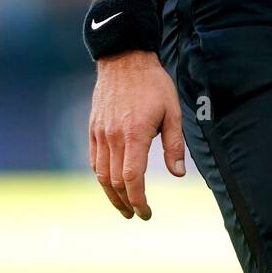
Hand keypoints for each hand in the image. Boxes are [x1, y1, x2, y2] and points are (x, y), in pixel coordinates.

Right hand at [89, 50, 186, 218]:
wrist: (124, 59)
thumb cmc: (153, 84)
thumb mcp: (172, 110)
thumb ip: (174, 144)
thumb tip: (179, 174)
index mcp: (135, 134)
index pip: (132, 178)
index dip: (139, 200)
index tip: (146, 213)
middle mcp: (113, 137)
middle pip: (115, 182)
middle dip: (127, 202)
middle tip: (138, 213)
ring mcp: (100, 133)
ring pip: (101, 175)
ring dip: (112, 195)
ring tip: (124, 206)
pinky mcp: (93, 128)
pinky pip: (94, 160)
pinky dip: (102, 177)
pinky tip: (111, 183)